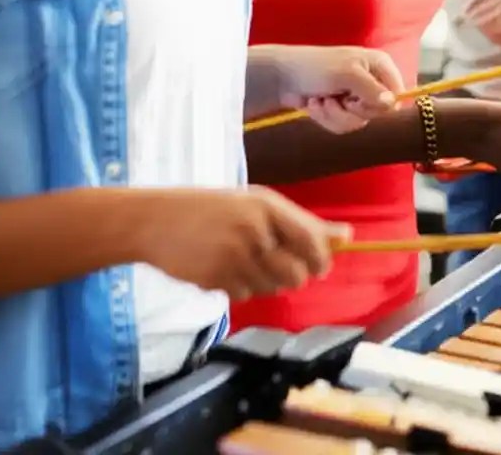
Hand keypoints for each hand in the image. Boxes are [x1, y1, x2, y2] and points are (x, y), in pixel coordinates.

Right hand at [134, 187, 347, 300]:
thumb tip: (347, 236)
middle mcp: (253, 231)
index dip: (320, 259)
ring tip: (242, 262)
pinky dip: (239, 288)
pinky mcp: (215, 278)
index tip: (319, 266)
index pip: (311, 241)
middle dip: (291, 276)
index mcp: (267, 207)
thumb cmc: (213, 210)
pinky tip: (221, 269)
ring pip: (271, 288)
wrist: (153, 220)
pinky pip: (245, 295)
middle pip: (296, 274)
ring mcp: (233, 256)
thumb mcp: (256, 206)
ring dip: (263, 282)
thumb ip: (302, 223)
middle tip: (272, 264)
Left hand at [260, 45, 404, 133]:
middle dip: (352, 111)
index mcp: (380, 66)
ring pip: (359, 122)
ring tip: (321, 101)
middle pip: (378, 113)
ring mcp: (357, 97)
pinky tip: (315, 105)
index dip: (381, 105)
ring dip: (335, 116)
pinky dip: (326, 119)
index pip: (397, 96)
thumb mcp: (346, 75)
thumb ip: (371, 89)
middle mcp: (372, 81)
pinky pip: (344, 126)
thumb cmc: (315, 67)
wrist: (282, 77)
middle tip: (337, 99)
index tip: (359, 101)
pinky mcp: (342, 110)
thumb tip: (392, 103)